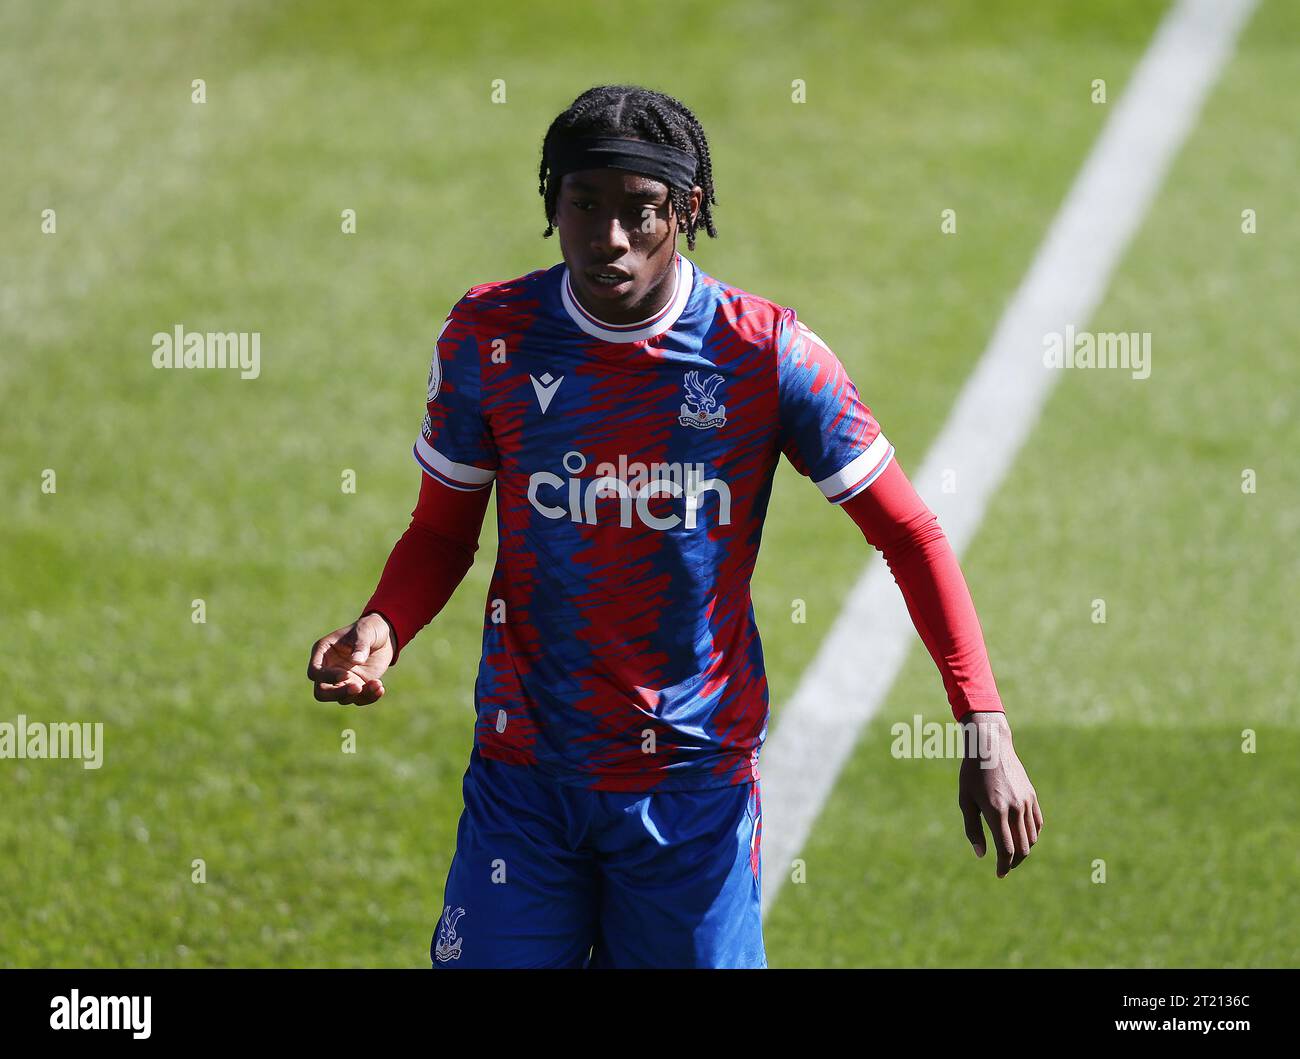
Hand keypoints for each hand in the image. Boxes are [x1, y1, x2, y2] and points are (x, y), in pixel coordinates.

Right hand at [307, 613, 393, 705]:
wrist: (384, 636)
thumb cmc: (368, 629)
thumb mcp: (365, 632)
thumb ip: (360, 645)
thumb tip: (356, 660)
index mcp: (323, 653)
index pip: (315, 671)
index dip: (327, 677)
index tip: (346, 675)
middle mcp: (329, 670)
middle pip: (322, 692)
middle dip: (338, 693)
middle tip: (358, 687)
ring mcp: (342, 681)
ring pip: (342, 699)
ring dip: (360, 694)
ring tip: (378, 683)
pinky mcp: (357, 687)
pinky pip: (359, 699)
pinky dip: (370, 697)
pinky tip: (380, 688)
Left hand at [957, 711, 1042, 877]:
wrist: (990, 747)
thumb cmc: (972, 774)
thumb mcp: (965, 801)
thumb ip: (973, 829)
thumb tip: (982, 855)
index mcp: (996, 811)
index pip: (1006, 849)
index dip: (1003, 866)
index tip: (999, 874)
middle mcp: (1015, 808)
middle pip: (1022, 847)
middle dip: (1014, 862)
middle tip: (1005, 867)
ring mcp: (1026, 802)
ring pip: (1031, 837)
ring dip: (1023, 851)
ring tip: (1011, 855)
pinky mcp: (1032, 796)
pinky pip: (1037, 823)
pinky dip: (1031, 836)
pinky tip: (1022, 839)